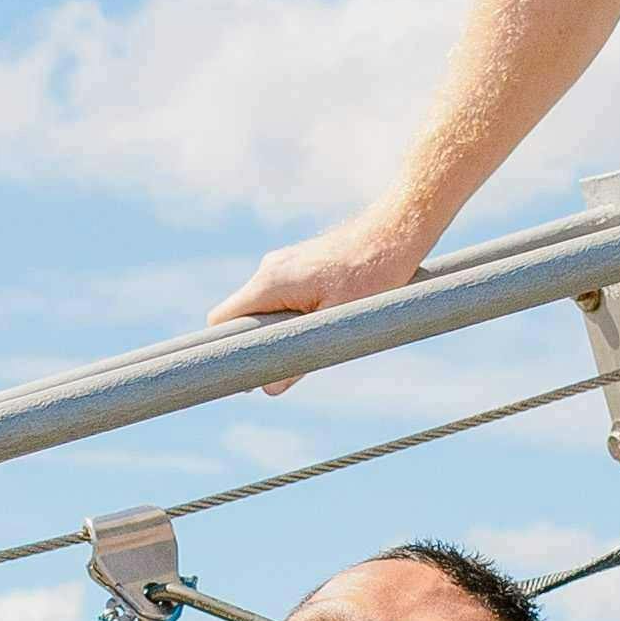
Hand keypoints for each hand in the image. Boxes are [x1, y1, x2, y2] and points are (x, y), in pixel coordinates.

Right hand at [208, 200, 433, 368]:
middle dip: (259, 343)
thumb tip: (269, 388)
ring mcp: (284, 263)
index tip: (244, 372)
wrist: (397, 232)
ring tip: (318, 336)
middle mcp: (270, 269)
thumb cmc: (373, 275)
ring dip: (281, 329)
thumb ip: (299, 357)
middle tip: (288, 363)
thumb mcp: (336, 325)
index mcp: (270, 281)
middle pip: (243, 316)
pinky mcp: (300, 263)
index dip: (225, 348)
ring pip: (265, 307)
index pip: (222, 319)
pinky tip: (327, 317)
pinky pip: (282, 295)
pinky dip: (293, 313)